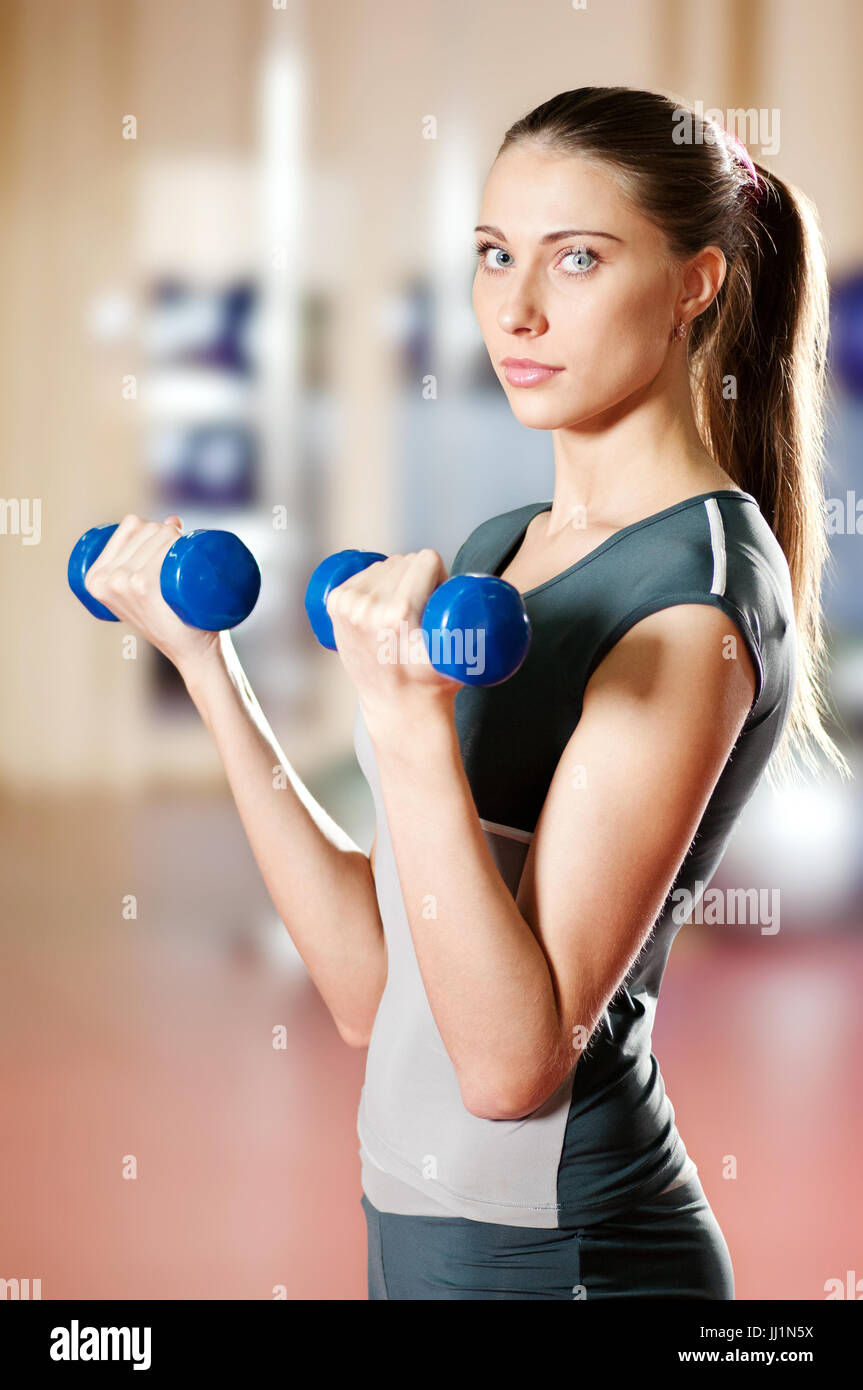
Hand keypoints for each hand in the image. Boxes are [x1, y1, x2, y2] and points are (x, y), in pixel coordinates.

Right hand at [83, 513, 220, 673]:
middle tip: (182, 558)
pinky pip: (161, 547)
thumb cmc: (173, 620)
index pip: (129, 526)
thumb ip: (145, 560)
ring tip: (186, 560)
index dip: (155, 526)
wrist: (192, 653)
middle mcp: (104, 580)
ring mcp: (123, 582)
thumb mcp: (146, 592)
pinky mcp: (142, 585)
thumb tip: (171, 520)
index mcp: (94, 579)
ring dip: (177, 536)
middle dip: (169, 532)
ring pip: (157, 533)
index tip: (169, 545)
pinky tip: (181, 544)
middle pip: (145, 528)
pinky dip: (175, 541)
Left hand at [325, 549, 458, 740]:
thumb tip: (494, 591)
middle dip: (418, 576)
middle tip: (424, 609)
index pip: (425, 559)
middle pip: (403, 560)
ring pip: (383, 565)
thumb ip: (476, 625)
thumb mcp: (462, 652)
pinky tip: (380, 598)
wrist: (396, 707)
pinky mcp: (335, 606)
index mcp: (397, 613)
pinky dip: (373, 579)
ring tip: (403, 609)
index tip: (440, 597)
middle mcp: (367, 607)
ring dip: (397, 578)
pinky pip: (361, 573)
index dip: (439, 574)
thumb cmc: (437, 681)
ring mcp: (347, 606)